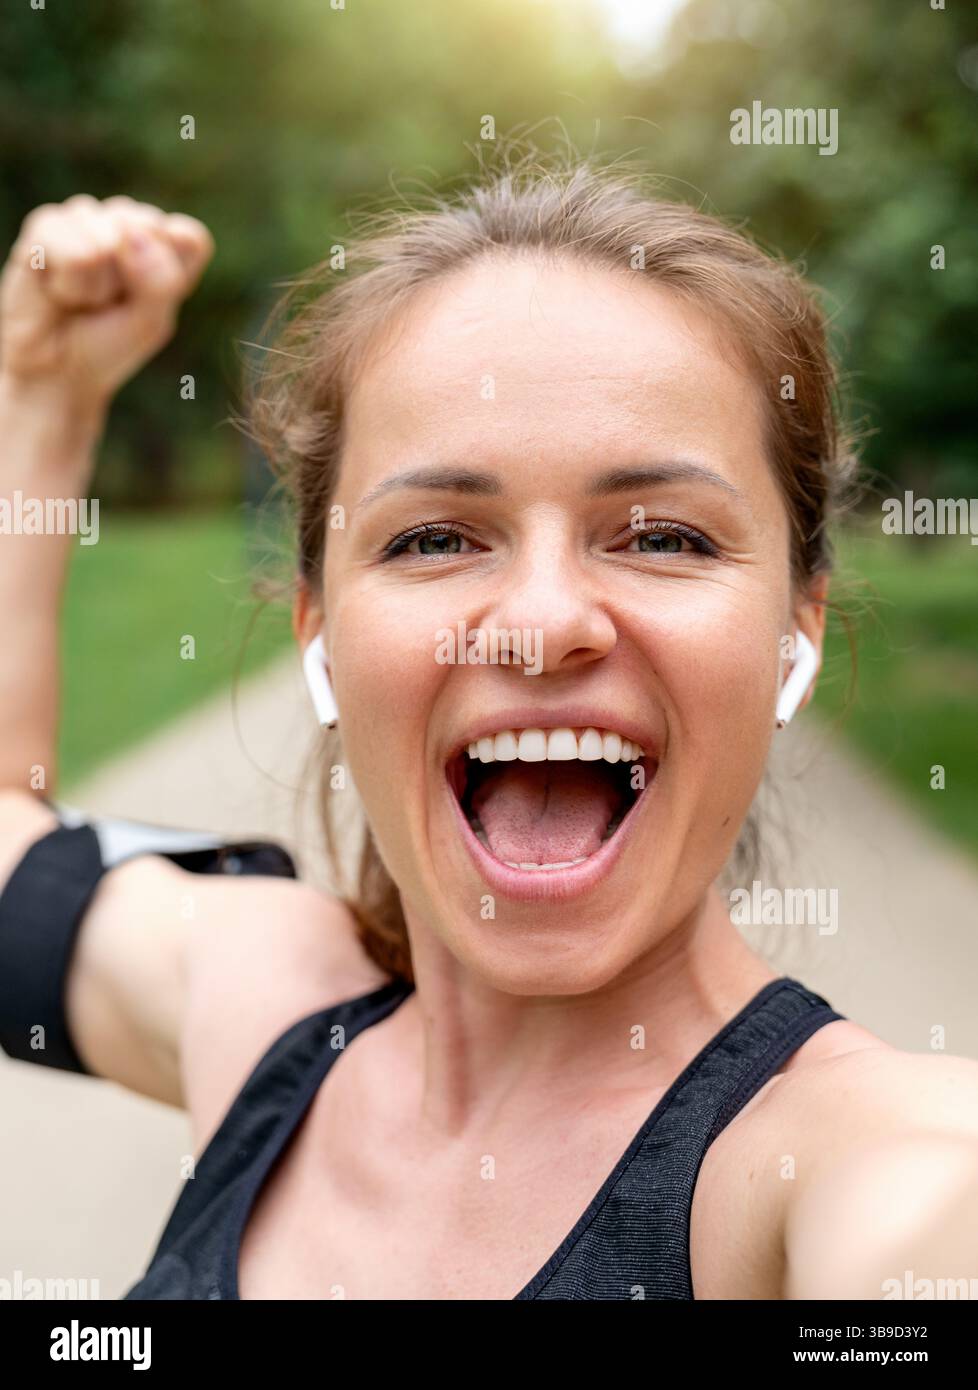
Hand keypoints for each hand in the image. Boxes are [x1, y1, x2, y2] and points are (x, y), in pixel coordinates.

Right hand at [0, 194, 213, 412]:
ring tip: (83, 299)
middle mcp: (126, 221)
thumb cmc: (110, 343)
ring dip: (96, 287)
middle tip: (109, 304)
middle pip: (147, 230)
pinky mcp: (46, 224)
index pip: (189, 239)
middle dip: (131, 282)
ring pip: (108, 242)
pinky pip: (73, 251)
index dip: (170, 277)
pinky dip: (69, 285)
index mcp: (165, 242)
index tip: (147, 304)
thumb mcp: (151, 322)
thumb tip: (128, 233)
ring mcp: (86, 218)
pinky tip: (57, 289)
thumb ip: (161, 278)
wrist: (57, 371)